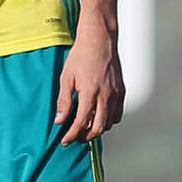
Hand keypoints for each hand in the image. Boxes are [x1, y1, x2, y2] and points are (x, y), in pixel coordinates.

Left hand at [54, 23, 124, 144]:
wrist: (99, 40)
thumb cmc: (81, 56)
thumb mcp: (66, 78)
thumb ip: (64, 101)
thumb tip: (59, 121)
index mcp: (90, 91)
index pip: (81, 122)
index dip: (72, 134)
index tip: (65, 141)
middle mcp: (106, 95)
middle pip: (98, 127)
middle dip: (85, 137)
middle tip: (74, 137)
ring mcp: (116, 94)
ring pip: (109, 123)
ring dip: (97, 130)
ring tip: (85, 129)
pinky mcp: (122, 91)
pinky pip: (117, 114)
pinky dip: (108, 121)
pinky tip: (98, 118)